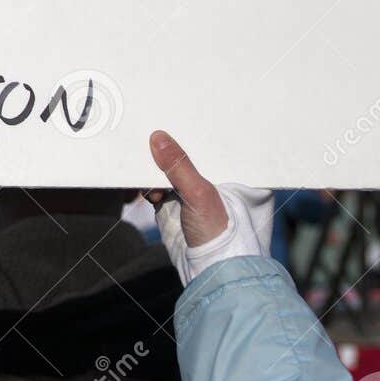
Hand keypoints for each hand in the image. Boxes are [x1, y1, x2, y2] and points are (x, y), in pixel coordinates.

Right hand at [148, 130, 272, 283]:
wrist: (209, 268)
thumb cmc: (220, 231)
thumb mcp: (200, 194)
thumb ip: (179, 166)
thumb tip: (158, 137)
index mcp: (231, 169)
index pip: (210, 139)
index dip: (193, 126)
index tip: (171, 112)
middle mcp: (213, 175)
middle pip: (184, 151)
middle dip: (167, 145)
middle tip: (148, 131)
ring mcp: (192, 189)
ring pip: (168, 166)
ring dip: (153, 167)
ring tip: (149, 172)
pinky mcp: (174, 202)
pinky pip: (156, 183)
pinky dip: (147, 183)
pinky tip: (148, 190)